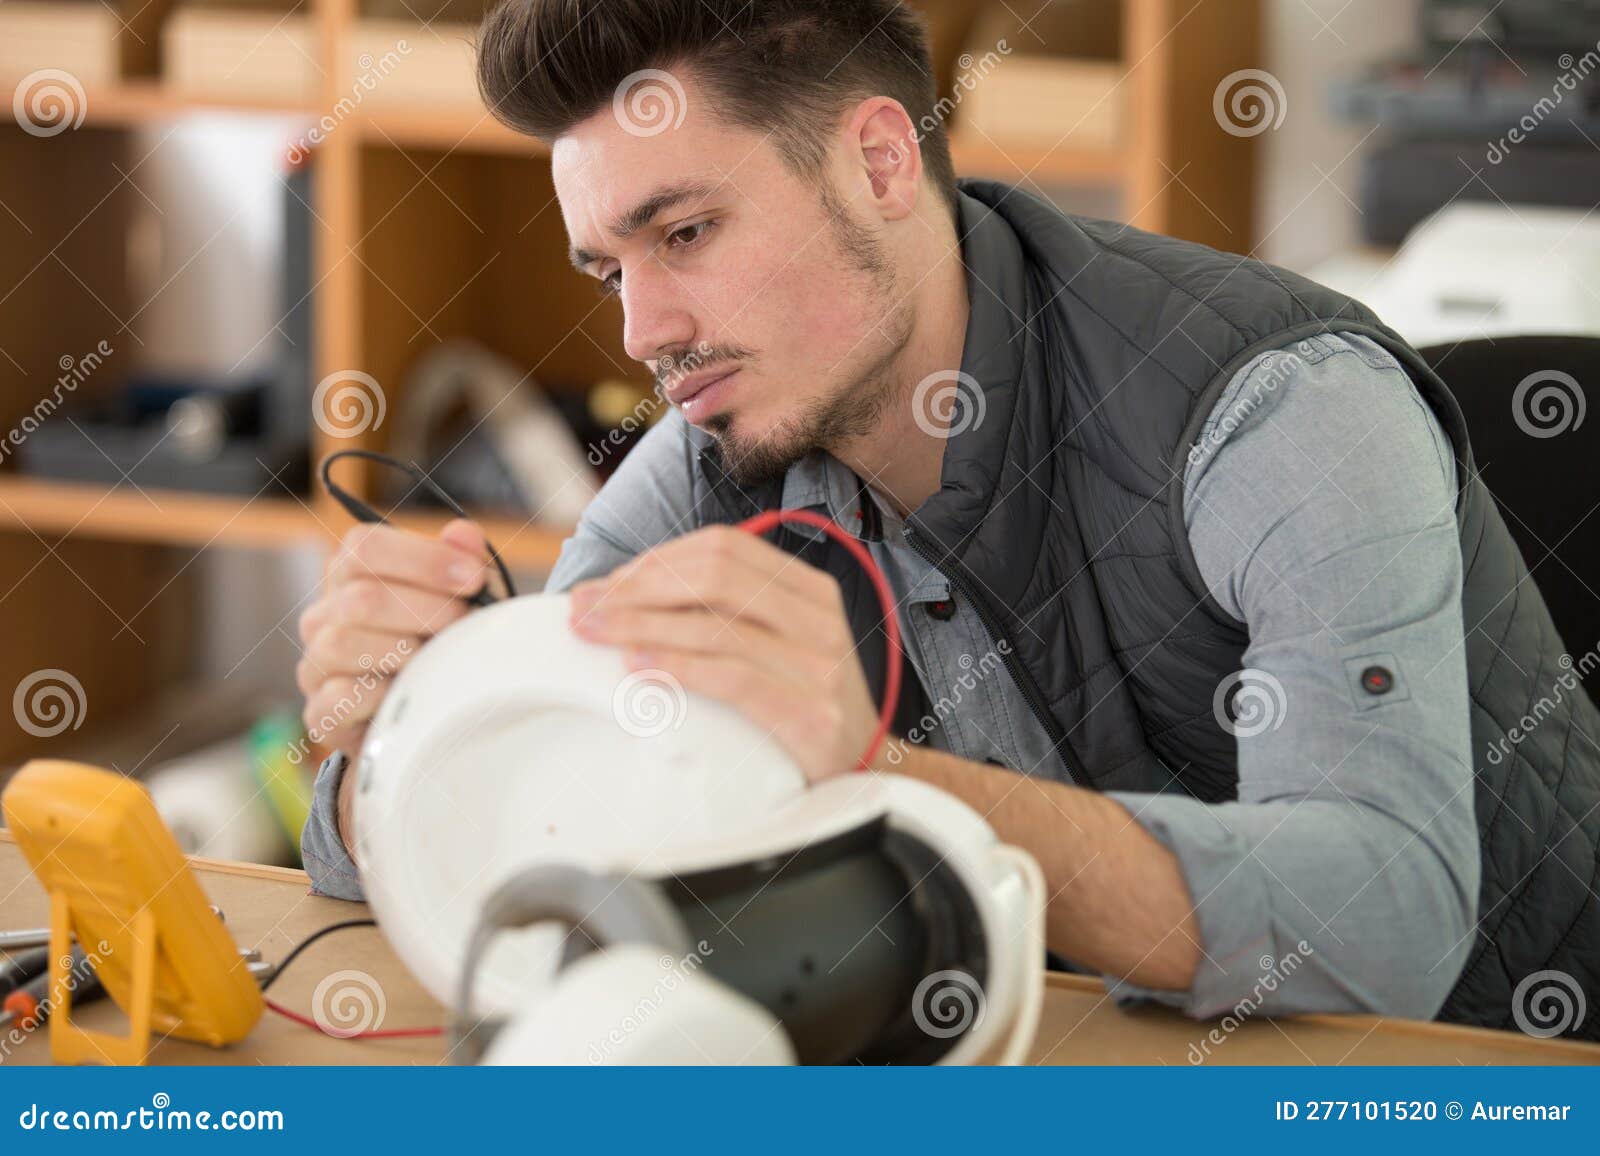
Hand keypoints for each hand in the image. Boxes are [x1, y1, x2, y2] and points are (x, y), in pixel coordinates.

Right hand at [297, 519, 489, 758]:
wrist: (430, 714)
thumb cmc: (442, 642)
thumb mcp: (463, 598)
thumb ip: (463, 559)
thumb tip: (463, 534)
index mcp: (351, 575)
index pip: (365, 546)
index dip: (424, 559)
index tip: (474, 577)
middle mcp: (324, 615)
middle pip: (361, 598)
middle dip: (427, 609)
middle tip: (464, 622)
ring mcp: (316, 665)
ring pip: (342, 644)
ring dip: (403, 651)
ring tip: (439, 658)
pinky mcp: (320, 713)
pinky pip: (338, 697)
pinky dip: (381, 694)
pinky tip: (411, 690)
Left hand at [567, 525, 878, 782]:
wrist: (870, 773)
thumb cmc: (803, 707)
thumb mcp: (779, 646)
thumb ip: (726, 616)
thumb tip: (628, 598)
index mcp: (809, 589)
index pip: (722, 547)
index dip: (655, 560)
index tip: (606, 585)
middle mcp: (819, 616)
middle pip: (713, 576)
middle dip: (638, 588)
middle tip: (585, 609)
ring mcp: (819, 663)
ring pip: (715, 623)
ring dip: (642, 624)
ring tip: (596, 634)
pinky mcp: (811, 711)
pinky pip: (731, 676)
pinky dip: (677, 666)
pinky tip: (638, 667)